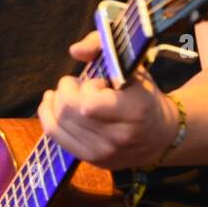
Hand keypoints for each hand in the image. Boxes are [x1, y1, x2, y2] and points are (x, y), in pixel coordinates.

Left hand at [37, 30, 179, 168]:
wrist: (159, 136)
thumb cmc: (142, 94)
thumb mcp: (133, 65)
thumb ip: (103, 46)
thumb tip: (75, 50)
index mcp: (134, 111)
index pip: (88, 104)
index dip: (87, 87)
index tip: (99, 82)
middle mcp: (117, 137)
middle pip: (68, 110)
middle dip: (67, 89)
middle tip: (81, 84)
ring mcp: (102, 153)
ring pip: (57, 122)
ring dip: (58, 100)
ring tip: (72, 94)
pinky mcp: (90, 160)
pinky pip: (54, 135)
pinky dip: (48, 113)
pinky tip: (53, 102)